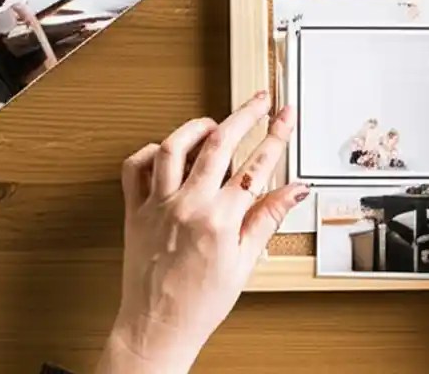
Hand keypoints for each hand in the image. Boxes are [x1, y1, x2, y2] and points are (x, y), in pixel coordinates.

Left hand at [98, 94, 308, 373]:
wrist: (157, 328)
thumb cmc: (200, 303)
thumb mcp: (245, 262)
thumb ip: (268, 218)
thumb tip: (294, 190)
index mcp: (220, 220)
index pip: (256, 164)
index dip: (276, 133)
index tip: (285, 115)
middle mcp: (187, 206)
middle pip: (219, 142)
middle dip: (244, 114)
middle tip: (259, 100)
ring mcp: (158, 206)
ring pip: (174, 146)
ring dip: (197, 126)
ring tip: (214, 122)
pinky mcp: (134, 212)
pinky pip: (134, 169)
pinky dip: (150, 152)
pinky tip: (166, 151)